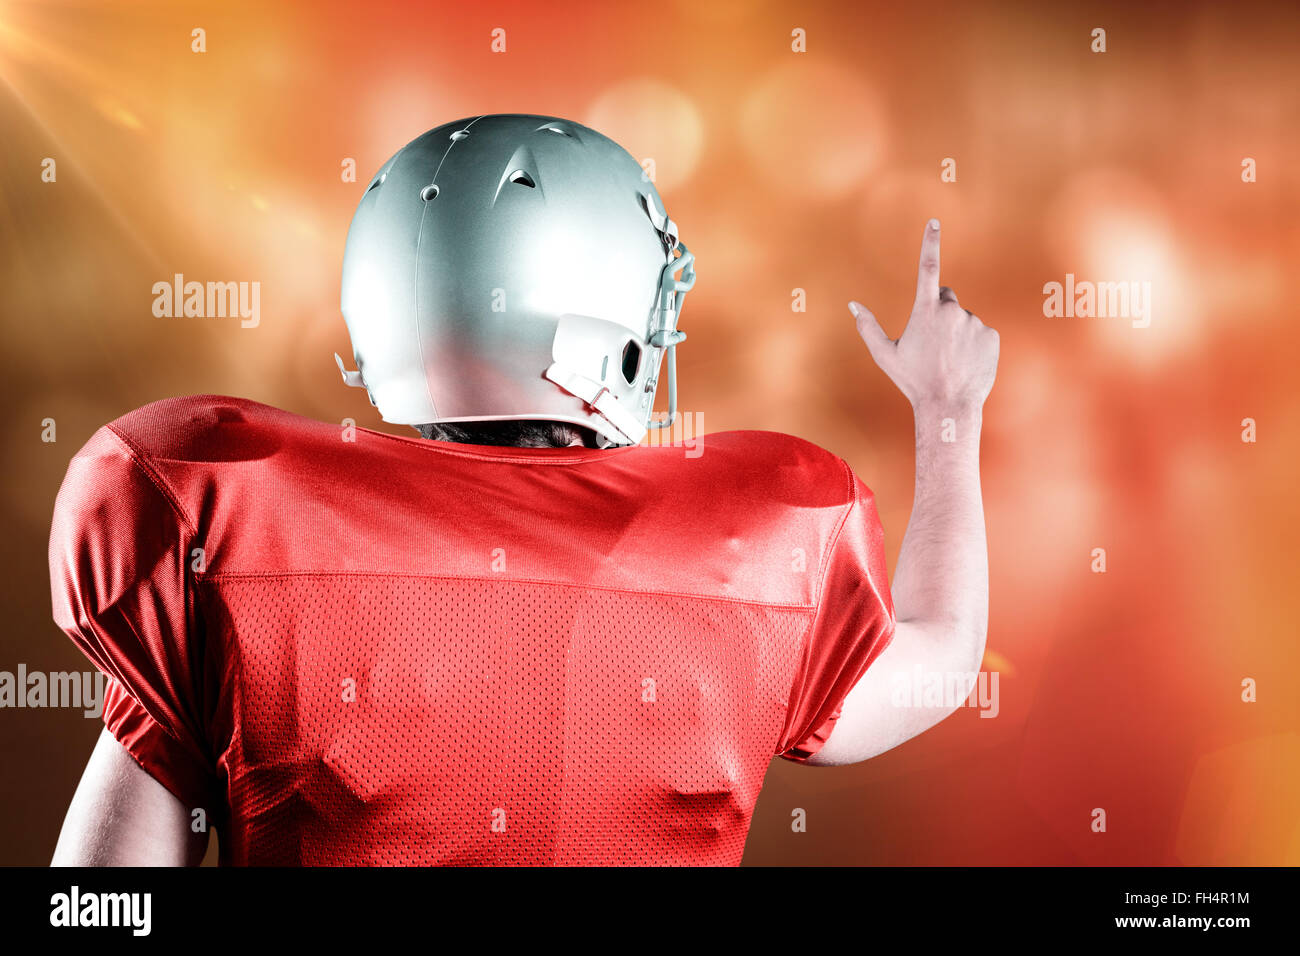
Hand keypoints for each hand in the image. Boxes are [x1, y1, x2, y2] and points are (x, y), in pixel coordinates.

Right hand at [850, 219, 998, 410]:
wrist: (949, 406)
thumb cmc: (913, 381)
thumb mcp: (885, 355)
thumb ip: (868, 327)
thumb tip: (853, 305)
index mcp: (925, 311)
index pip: (928, 268)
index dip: (930, 243)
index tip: (934, 222)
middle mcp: (952, 311)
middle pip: (945, 297)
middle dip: (938, 310)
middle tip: (931, 341)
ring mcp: (974, 322)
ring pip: (962, 318)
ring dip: (955, 332)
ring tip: (948, 359)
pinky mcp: (991, 336)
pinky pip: (979, 333)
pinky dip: (972, 344)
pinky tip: (964, 363)